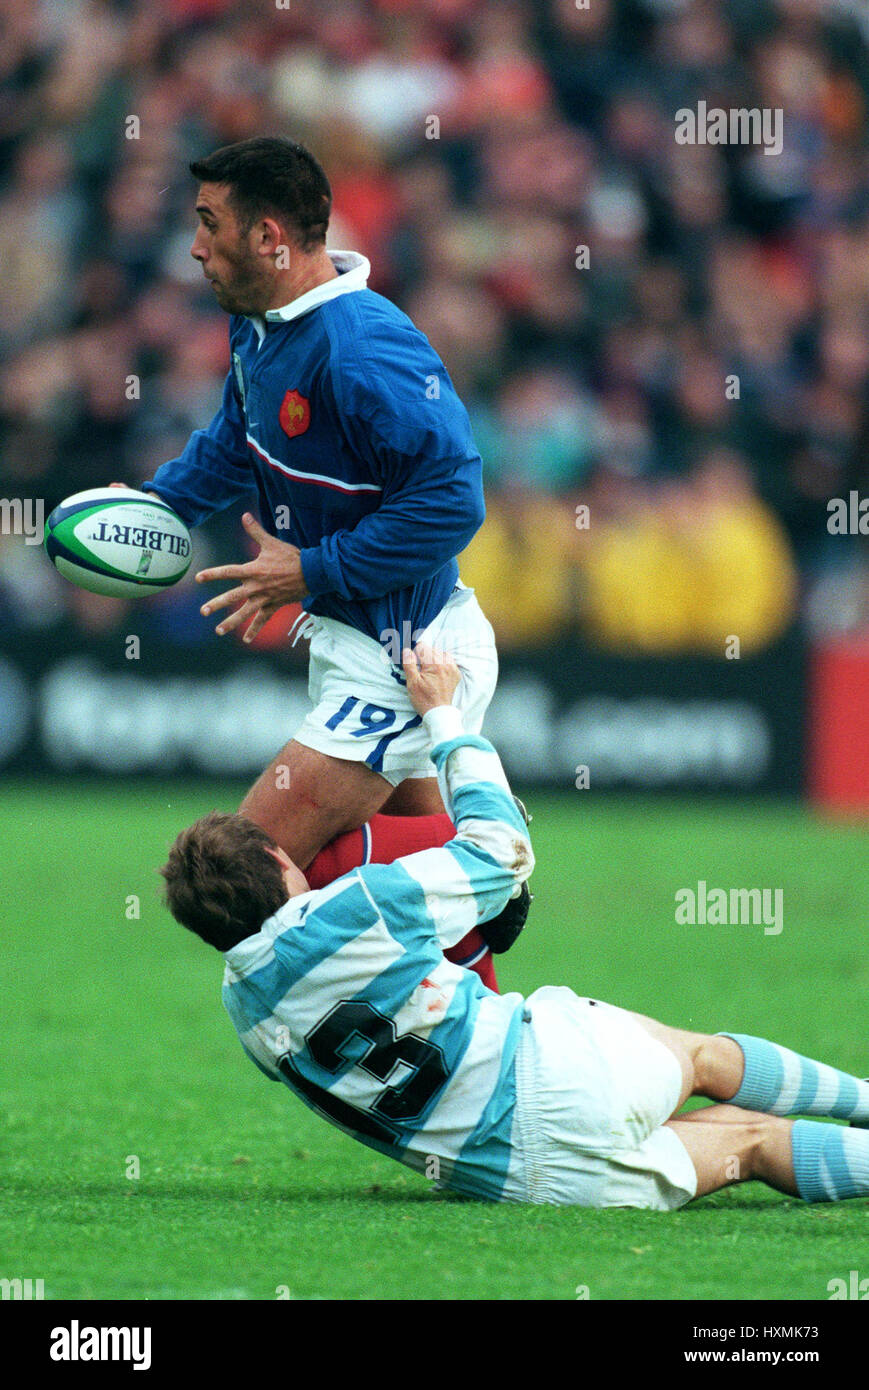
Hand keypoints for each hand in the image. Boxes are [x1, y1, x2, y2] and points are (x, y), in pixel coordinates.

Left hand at [196, 512, 307, 643]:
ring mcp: (264, 598)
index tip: (198, 578)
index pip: (228, 572)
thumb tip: (244, 515)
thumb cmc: (291, 556)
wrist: (311, 572)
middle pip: (232, 597)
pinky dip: (254, 629)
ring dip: (231, 622)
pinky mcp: (273, 606)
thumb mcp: (272, 543)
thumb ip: (255, 531)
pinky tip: (246, 640)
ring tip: (218, 630)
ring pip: (245, 612)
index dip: (212, 574)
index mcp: (253, 570)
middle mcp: (256, 586)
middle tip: (203, 611)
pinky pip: (262, 620)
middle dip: (216, 604)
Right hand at [402, 643, 460, 715]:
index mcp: (435, 664)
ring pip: (440, 653)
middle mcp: (446, 664)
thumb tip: (407, 650)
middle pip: (431, 649)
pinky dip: (441, 664)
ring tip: (429, 672)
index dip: (415, 654)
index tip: (414, 664)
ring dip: (433, 659)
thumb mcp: (412, 683)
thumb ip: (409, 664)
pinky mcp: (456, 674)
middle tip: (421, 671)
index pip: (422, 647)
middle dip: (424, 657)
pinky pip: (448, 661)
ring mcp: (453, 668)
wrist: (438, 713)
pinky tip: (436, 673)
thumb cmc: (424, 699)